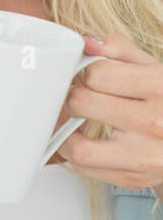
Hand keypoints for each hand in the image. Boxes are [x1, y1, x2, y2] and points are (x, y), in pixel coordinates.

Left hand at [57, 33, 162, 201]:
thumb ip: (117, 48)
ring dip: (67, 134)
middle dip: (74, 98)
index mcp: (159, 86)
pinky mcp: (134, 178)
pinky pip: (85, 169)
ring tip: (74, 124)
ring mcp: (145, 155)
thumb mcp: (151, 68)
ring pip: (80, 147)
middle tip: (78, 98)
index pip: (97, 73)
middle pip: (83, 104)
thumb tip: (85, 41)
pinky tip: (85, 143)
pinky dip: (75, 156)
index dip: (84, 72)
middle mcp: (156, 122)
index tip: (85, 76)